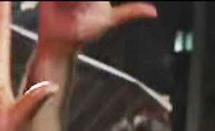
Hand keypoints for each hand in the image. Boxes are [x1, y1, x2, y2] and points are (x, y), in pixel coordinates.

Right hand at [36, 1, 156, 51]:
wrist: (61, 43)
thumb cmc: (84, 31)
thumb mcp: (109, 20)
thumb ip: (130, 12)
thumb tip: (153, 12)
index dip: (93, 1)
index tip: (90, 6)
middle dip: (82, 3)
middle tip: (81, 7)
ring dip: (73, 3)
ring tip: (71, 7)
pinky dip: (61, 2)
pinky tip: (61, 4)